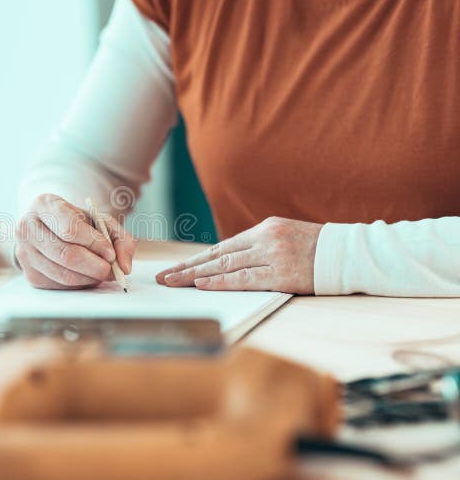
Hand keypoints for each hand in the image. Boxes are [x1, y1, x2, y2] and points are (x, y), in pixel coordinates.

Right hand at [15, 194, 134, 289]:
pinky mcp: (30, 275)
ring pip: (64, 274)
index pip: (70, 229)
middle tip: (112, 270)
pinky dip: (80, 284)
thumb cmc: (76, 222)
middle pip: (66, 254)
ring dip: (90, 278)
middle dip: (95, 266)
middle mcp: (27, 227)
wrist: (49, 228)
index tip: (110, 252)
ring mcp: (24, 253)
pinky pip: (60, 286)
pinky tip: (86, 275)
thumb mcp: (99, 220)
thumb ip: (119, 237)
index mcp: (43, 205)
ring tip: (102, 272)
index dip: (94, 243)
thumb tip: (124, 266)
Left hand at [156, 217, 322, 293]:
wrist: (352, 253)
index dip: (196, 259)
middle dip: (187, 268)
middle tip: (163, 277)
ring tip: (173, 282)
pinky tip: (201, 285)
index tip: (176, 268)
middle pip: (217, 256)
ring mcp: (272, 255)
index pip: (222, 247)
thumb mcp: (287, 238)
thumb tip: (231, 263)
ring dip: (195, 276)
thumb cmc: (319, 249)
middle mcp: (264, 239)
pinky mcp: (282, 274)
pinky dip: (220, 282)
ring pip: (225, 266)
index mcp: (264, 228)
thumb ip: (260, 248)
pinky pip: (244, 279)